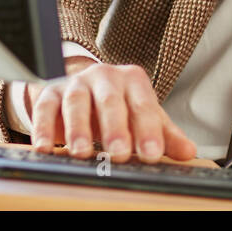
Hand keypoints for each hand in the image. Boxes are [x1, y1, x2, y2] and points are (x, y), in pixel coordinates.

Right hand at [24, 57, 197, 163]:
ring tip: (82, 152)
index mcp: (132, 80)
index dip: (148, 129)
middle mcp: (104, 77)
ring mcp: (76, 83)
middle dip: (115, 127)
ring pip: (76, 101)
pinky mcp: (50, 93)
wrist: (84, 86)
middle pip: (110, 99)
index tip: (152, 153)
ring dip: (78, 128)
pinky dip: (43, 127)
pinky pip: (44, 107)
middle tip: (120, 153)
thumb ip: (166, 135)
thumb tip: (188, 153)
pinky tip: (46, 147)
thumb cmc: (119, 105)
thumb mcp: (144, 116)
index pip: (143, 104)